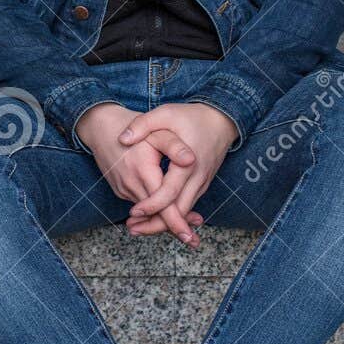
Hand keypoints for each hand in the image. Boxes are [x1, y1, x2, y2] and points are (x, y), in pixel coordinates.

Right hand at [75, 102, 205, 246]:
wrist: (102, 128)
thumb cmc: (134, 126)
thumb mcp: (156, 131)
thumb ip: (175, 146)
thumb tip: (191, 160)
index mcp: (143, 171)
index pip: (162, 205)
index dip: (176, 222)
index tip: (189, 236)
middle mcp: (131, 185)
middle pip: (155, 214)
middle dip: (175, 227)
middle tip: (195, 242)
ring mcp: (124, 189)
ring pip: (148, 212)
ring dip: (166, 219)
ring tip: (189, 227)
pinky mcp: (121, 190)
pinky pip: (141, 205)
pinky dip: (155, 210)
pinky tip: (170, 210)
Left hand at [118, 102, 237, 238]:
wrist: (221, 121)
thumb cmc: (191, 117)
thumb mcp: (166, 114)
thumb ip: (143, 125)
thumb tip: (123, 139)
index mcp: (188, 163)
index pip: (170, 193)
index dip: (152, 205)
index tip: (134, 212)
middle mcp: (197, 178)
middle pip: (178, 211)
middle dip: (155, 224)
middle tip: (131, 229)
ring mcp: (201, 184)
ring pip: (183, 212)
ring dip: (162, 223)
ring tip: (137, 228)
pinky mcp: (201, 185)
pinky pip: (186, 205)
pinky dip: (172, 215)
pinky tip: (154, 219)